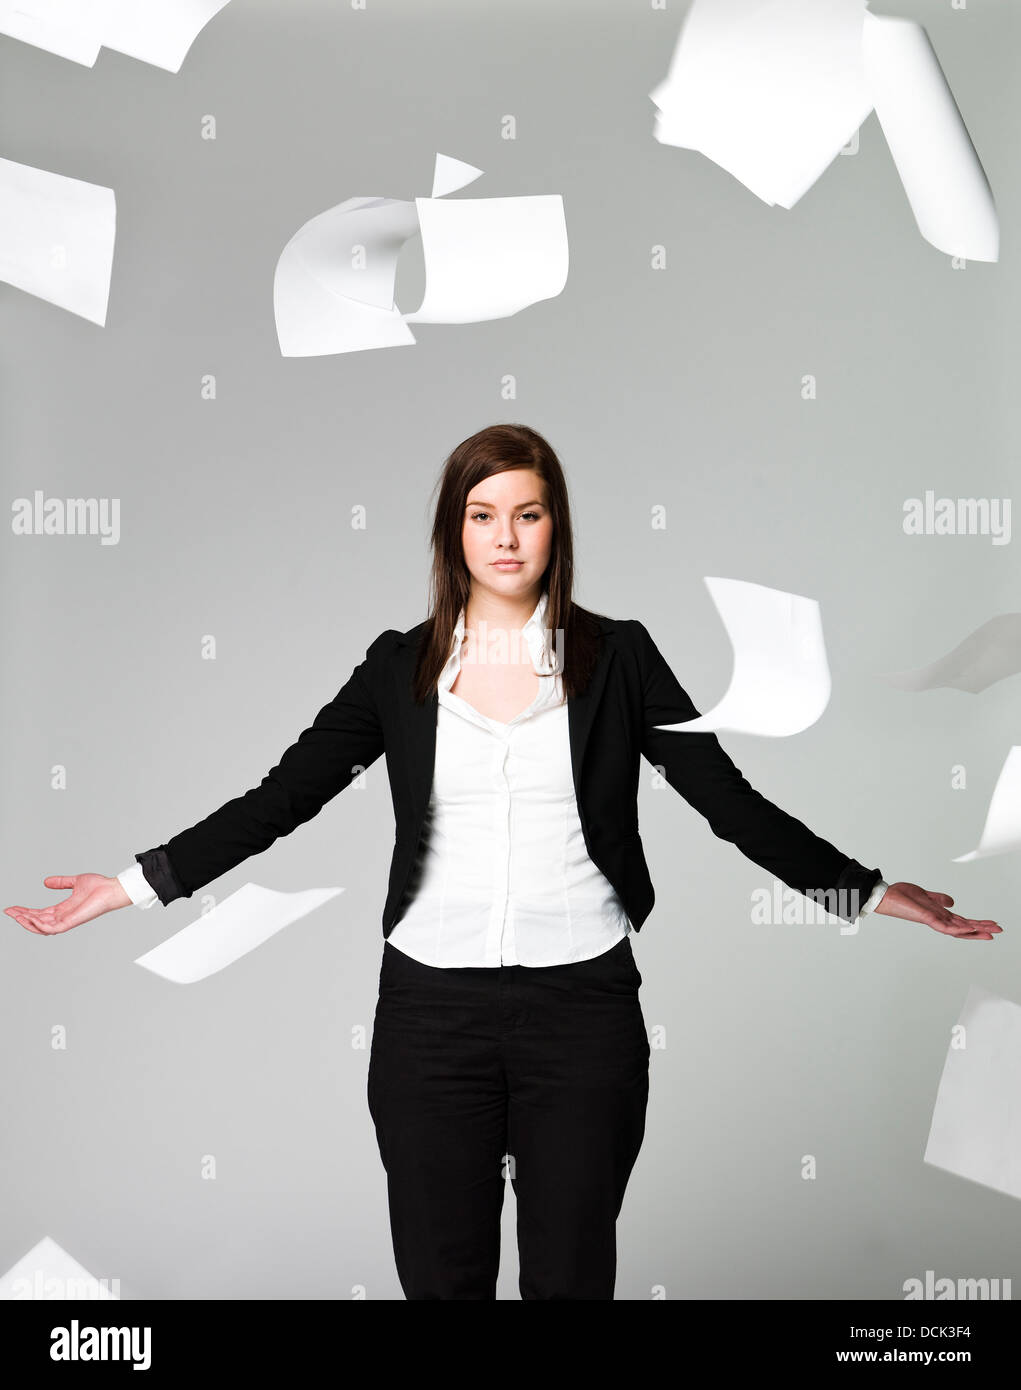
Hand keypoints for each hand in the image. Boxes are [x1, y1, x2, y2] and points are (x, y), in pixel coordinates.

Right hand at [4, 874, 131, 934]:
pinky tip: (31, 918)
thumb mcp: (75, 881)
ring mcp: (68, 921)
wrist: (112, 889)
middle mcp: (64, 917)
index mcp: (63, 909)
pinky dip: (40, 925)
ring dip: (27, 923)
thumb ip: (60, 882)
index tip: (12, 908)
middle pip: (37, 921)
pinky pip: (52, 928)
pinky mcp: (72, 922)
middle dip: (21, 918)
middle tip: (9, 912)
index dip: (25, 912)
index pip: (40, 914)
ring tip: (16, 916)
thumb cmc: (99, 886)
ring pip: (42, 928)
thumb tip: (45, 882)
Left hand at [873, 881, 1002, 940]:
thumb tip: (952, 902)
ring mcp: (933, 920)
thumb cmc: (902, 895)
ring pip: (958, 930)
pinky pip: (945, 927)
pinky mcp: (927, 918)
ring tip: (991, 933)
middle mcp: (938, 919)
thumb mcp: (926, 895)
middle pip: (964, 927)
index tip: (991, 924)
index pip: (962, 921)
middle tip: (999, 931)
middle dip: (982, 929)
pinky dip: (958, 929)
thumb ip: (939, 899)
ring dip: (975, 932)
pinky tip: (970, 929)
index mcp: (939, 914)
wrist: (887, 896)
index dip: (977, 923)